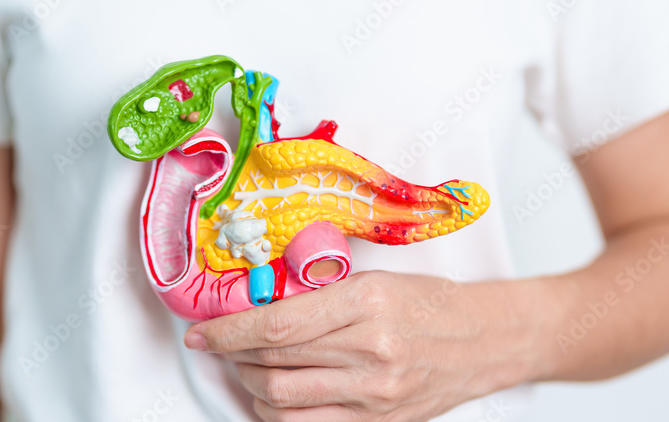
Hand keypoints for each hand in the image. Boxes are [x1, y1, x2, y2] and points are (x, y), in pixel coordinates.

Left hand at [183, 270, 539, 420]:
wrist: (487, 340)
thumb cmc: (430, 304)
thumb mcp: (376, 281)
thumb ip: (319, 297)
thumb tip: (257, 307)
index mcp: (368, 304)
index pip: (277, 323)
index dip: (229, 330)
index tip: (202, 331)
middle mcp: (371, 352)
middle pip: (274, 363)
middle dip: (233, 356)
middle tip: (219, 345)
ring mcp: (376, 395)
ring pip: (283, 401)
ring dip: (250, 386)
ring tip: (247, 369)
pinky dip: (277, 415)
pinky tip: (272, 396)